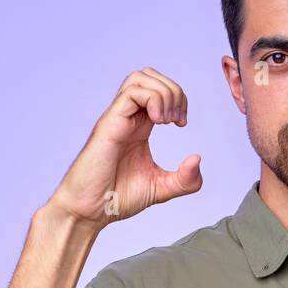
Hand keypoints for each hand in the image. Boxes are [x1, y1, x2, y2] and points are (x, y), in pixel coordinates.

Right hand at [48, 67, 201, 225]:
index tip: (181, 124)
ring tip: (167, 121)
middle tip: (177, 120)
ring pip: (139, 78)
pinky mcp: (110, 125)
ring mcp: (117, 118)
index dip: (177, 98)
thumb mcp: (161, 189)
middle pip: (149, 75)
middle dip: (173, 90)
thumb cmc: (116, 198)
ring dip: (163, 93)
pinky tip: (158, 123)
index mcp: (138, 126)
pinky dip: (153, 100)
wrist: (90, 211)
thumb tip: (197, 158)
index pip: (158, 90)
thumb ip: (184, 179)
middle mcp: (127, 117)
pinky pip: (131, 94)